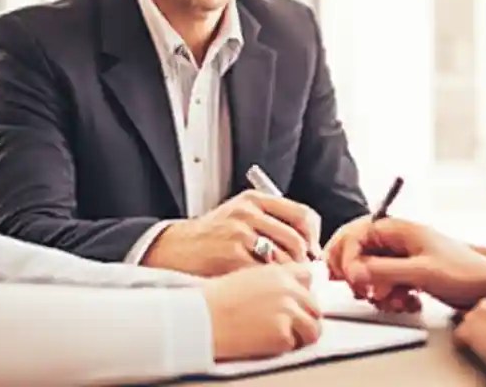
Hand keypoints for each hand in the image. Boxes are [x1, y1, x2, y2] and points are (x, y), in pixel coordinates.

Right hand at [143, 190, 322, 275]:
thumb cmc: (208, 236)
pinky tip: (265, 286)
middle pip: (296, 238)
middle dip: (303, 260)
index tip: (312, 251)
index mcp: (254, 200)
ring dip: (289, 274)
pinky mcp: (231, 254)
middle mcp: (248, 212)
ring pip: (283, 256)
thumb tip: (306, 243)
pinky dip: (271, 281)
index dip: (313, 236)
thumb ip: (269, 221)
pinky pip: (265, 271)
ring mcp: (240, 232)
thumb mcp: (238, 216)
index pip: (301, 214)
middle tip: (302, 274)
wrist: (173, 248)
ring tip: (284, 281)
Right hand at [202, 263, 322, 360]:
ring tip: (283, 338)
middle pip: (315, 305)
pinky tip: (265, 343)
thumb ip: (274, 279)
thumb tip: (292, 292)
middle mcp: (288, 289)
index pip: (308, 277)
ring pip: (314, 328)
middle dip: (304, 317)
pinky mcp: (282, 334)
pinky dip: (283, 347)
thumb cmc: (216, 298)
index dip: (303, 291)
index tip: (296, 302)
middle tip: (289, 325)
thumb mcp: (248, 275)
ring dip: (302, 335)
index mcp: (279, 272)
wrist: (200, 317)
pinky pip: (294, 345)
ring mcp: (287, 311)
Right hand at [328, 216, 485, 309]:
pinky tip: (406, 302)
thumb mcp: (421, 272)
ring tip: (394, 299)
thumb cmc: (464, 272)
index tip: (352, 277)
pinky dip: (391, 296)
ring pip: (373, 271)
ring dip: (378, 290)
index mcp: (402, 230)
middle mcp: (401, 241)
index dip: (349, 256)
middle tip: (367, 292)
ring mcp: (406, 257)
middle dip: (361, 276)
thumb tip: (355, 270)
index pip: (359, 234)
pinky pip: (388, 283)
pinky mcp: (411, 274)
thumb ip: (384, 270)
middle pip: (362, 253)